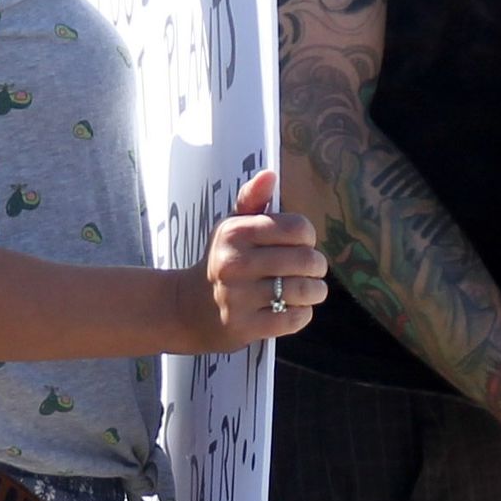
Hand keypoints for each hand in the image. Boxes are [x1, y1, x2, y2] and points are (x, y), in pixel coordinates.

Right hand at [176, 170, 326, 352]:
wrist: (184, 308)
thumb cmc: (219, 261)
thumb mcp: (230, 227)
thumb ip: (252, 199)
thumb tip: (270, 174)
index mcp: (235, 232)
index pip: (299, 228)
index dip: (307, 237)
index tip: (297, 245)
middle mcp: (235, 263)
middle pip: (307, 260)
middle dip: (316, 267)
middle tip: (309, 271)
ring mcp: (239, 297)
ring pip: (305, 291)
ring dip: (314, 292)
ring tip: (305, 291)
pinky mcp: (244, 326)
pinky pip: (295, 318)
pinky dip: (301, 314)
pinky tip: (290, 309)